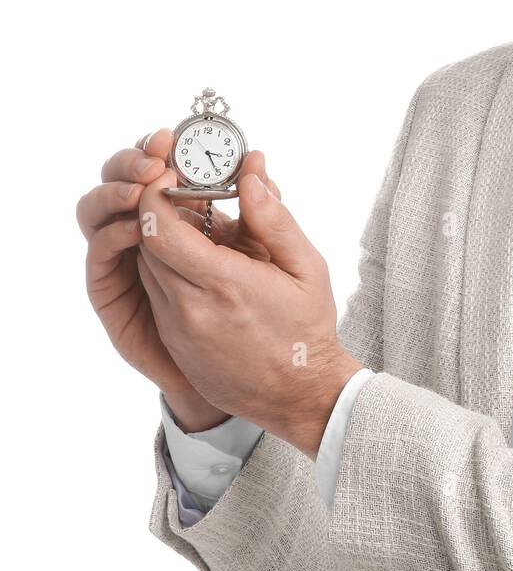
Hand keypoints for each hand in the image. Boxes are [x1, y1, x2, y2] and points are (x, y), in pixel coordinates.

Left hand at [135, 161, 359, 457]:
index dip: (155, 196)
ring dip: (164, 244)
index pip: (159, 230)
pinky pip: (157, 295)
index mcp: (225, 284)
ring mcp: (177, 329)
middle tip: (190, 196)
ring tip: (204, 234)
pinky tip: (205, 270)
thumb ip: (274, 219)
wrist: (299, 394)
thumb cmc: (307, 328)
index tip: (171, 178)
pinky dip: (170, 272)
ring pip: (148, 270)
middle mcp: (190, 308)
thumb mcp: (306, 267)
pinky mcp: (173, 342)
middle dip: (160, 214)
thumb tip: (250, 175)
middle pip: (146, 245)